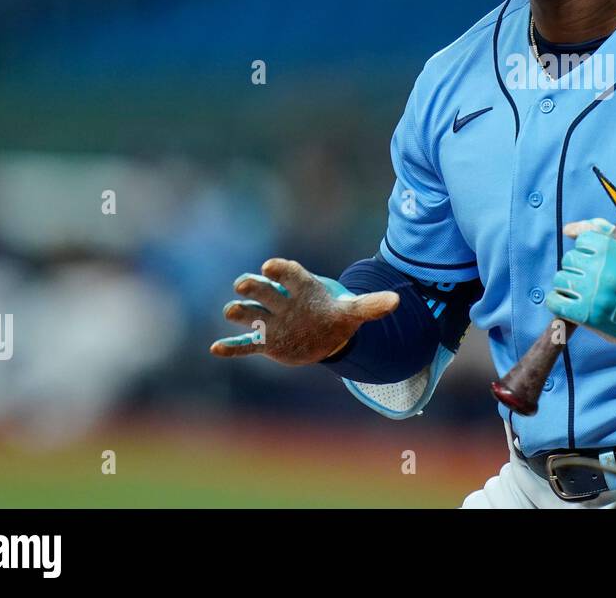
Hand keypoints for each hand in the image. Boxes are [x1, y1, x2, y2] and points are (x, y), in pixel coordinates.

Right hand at [210, 258, 398, 365]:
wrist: (323, 335)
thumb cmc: (335, 317)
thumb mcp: (353, 313)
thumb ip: (371, 306)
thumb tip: (398, 300)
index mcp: (302, 288)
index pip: (289, 273)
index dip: (280, 269)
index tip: (271, 266)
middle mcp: (281, 301)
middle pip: (263, 289)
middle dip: (253, 286)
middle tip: (245, 284)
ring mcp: (271, 322)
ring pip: (250, 313)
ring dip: (240, 312)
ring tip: (232, 311)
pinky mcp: (266, 342)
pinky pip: (246, 344)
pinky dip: (233, 346)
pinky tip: (217, 349)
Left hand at [544, 218, 615, 354]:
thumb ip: (600, 228)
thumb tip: (567, 230)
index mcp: (614, 250)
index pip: (583, 240)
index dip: (589, 249)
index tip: (598, 259)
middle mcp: (602, 270)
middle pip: (569, 259)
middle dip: (578, 267)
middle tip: (591, 277)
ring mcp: (593, 293)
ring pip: (560, 279)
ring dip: (568, 284)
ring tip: (582, 291)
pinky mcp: (585, 315)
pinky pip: (555, 301)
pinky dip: (558, 301)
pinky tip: (570, 303)